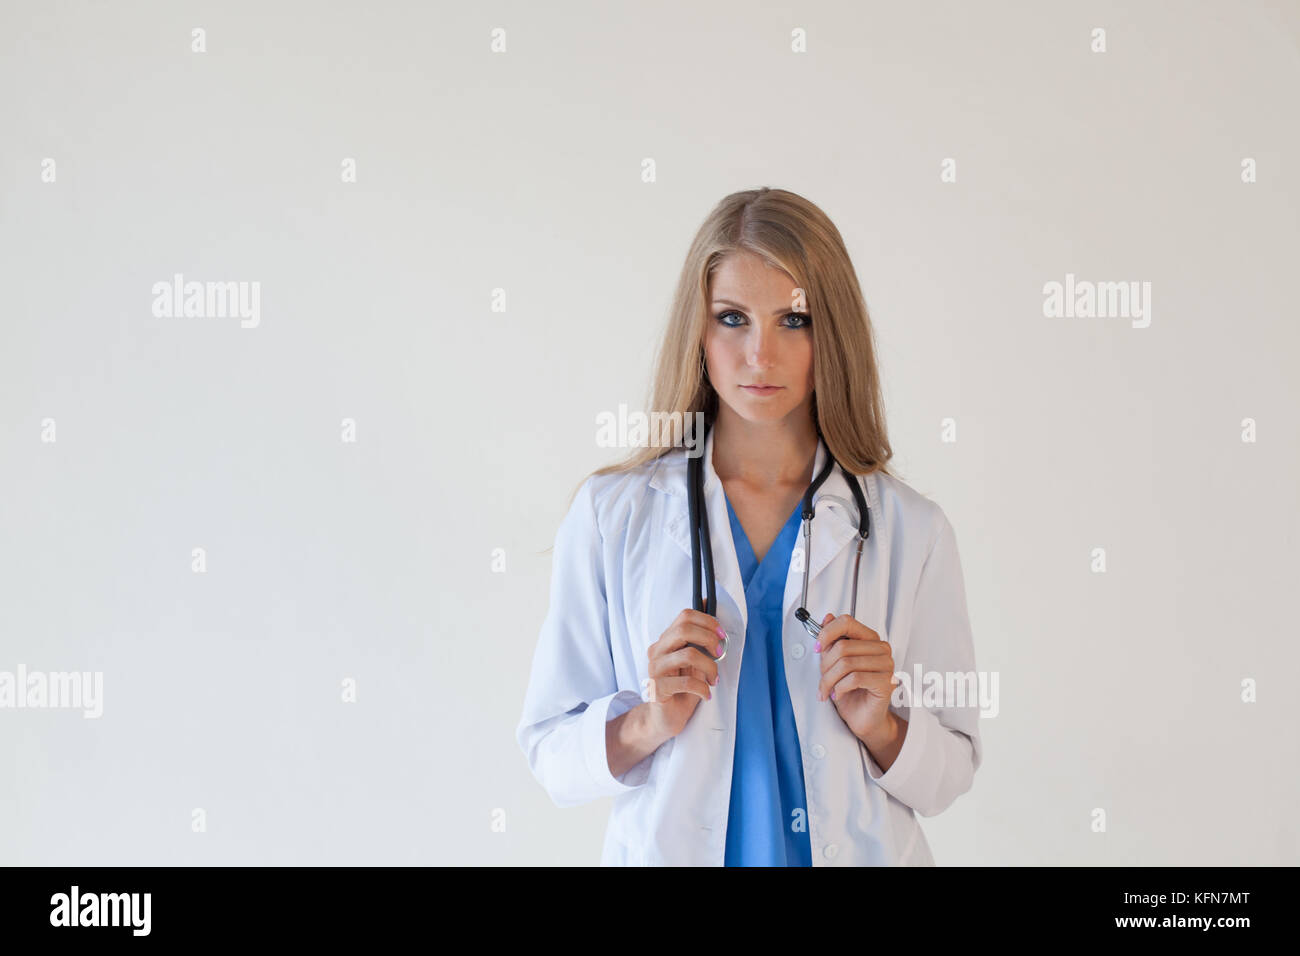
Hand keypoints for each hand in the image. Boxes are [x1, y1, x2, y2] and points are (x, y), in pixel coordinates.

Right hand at [642, 609, 722, 740]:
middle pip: (683, 629)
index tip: (722, 636)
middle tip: (719, 655)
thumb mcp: (695, 663)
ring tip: (714, 680)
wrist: (666, 719)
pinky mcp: (657, 688)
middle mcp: (657, 650)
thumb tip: (713, 616)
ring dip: (709, 667)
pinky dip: (702, 688)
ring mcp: (655, 669)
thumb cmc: (683, 690)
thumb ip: (700, 643)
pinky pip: (686, 682)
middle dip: (709, 639)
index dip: (707, 622)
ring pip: (688, 654)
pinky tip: (706, 695)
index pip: (685, 616)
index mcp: (666, 640)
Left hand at [815, 613, 896, 740]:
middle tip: (822, 680)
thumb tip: (827, 617)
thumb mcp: (834, 664)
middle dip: (825, 665)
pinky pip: (854, 678)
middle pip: (843, 646)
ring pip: (846, 663)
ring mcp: (887, 665)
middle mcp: (881, 649)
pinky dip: (840, 688)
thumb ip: (832, 641)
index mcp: (870, 639)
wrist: (863, 718)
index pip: (847, 621)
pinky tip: (838, 694)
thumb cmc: (850, 691)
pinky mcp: (887, 682)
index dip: (827, 633)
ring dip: (830, 680)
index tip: (816, 648)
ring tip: (827, 690)